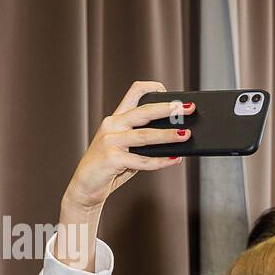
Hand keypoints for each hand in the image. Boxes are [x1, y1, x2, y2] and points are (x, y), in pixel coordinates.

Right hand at [57, 80, 190, 270]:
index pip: (134, 93)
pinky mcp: (112, 159)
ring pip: (145, 135)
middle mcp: (112, 125)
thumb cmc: (111, 166)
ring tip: (186, 134)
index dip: (152, 88)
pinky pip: (142, 161)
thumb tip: (178, 137)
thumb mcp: (127, 148)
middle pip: (144, 111)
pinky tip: (174, 160)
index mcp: (116, 118)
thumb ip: (145, 140)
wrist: (86, 186)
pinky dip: (160, 162)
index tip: (170, 93)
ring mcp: (110, 141)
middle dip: (168, 109)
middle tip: (188, 109)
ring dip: (168, 135)